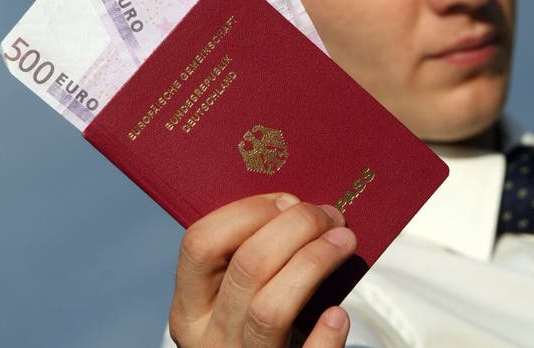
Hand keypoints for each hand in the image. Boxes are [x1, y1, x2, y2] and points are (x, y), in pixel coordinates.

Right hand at [168, 192, 357, 346]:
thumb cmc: (261, 327)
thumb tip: (293, 206)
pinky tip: (338, 314)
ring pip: (270, 308)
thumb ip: (250, 256)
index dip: (248, 211)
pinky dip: (325, 335)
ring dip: (314, 263)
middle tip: (329, 216)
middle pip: (246, 266)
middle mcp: (209, 340)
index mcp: (190, 309)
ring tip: (344, 243)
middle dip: (295, 227)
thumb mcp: (235, 297)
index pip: (201, 243)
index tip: (288, 201)